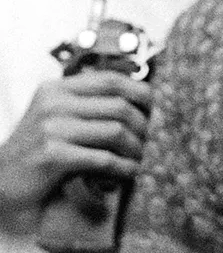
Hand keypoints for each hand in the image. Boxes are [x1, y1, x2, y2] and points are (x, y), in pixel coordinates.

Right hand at [0, 71, 151, 213]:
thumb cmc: (36, 150)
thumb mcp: (55, 117)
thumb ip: (87, 104)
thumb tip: (141, 98)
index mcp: (56, 89)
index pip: (110, 80)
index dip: (140, 92)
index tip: (156, 107)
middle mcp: (53, 104)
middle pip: (119, 106)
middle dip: (143, 125)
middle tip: (152, 139)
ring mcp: (51, 129)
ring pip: (115, 132)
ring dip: (136, 148)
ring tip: (142, 157)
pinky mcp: (53, 156)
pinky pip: (103, 159)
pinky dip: (123, 167)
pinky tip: (130, 173)